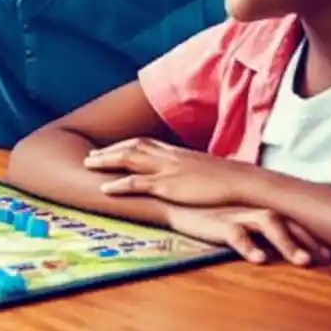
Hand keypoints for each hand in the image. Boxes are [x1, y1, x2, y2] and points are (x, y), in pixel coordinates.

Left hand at [86, 137, 267, 206]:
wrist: (244, 182)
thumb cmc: (229, 181)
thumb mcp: (205, 171)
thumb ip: (192, 172)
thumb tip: (187, 177)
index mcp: (177, 152)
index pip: (144, 142)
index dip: (124, 145)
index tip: (110, 148)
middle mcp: (168, 156)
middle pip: (130, 147)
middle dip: (108, 151)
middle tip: (89, 155)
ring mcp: (167, 169)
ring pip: (128, 159)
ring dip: (105, 161)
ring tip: (86, 165)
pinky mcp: (168, 185)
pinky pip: (136, 183)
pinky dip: (118, 184)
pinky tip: (102, 188)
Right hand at [165, 204, 330, 266]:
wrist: (175, 201)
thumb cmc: (212, 213)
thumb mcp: (240, 218)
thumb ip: (261, 229)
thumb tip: (285, 247)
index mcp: (263, 206)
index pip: (297, 220)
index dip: (318, 237)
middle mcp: (256, 207)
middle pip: (291, 222)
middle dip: (312, 242)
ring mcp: (238, 213)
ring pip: (270, 224)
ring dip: (288, 243)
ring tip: (303, 262)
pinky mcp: (217, 222)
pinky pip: (236, 234)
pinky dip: (249, 246)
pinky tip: (259, 260)